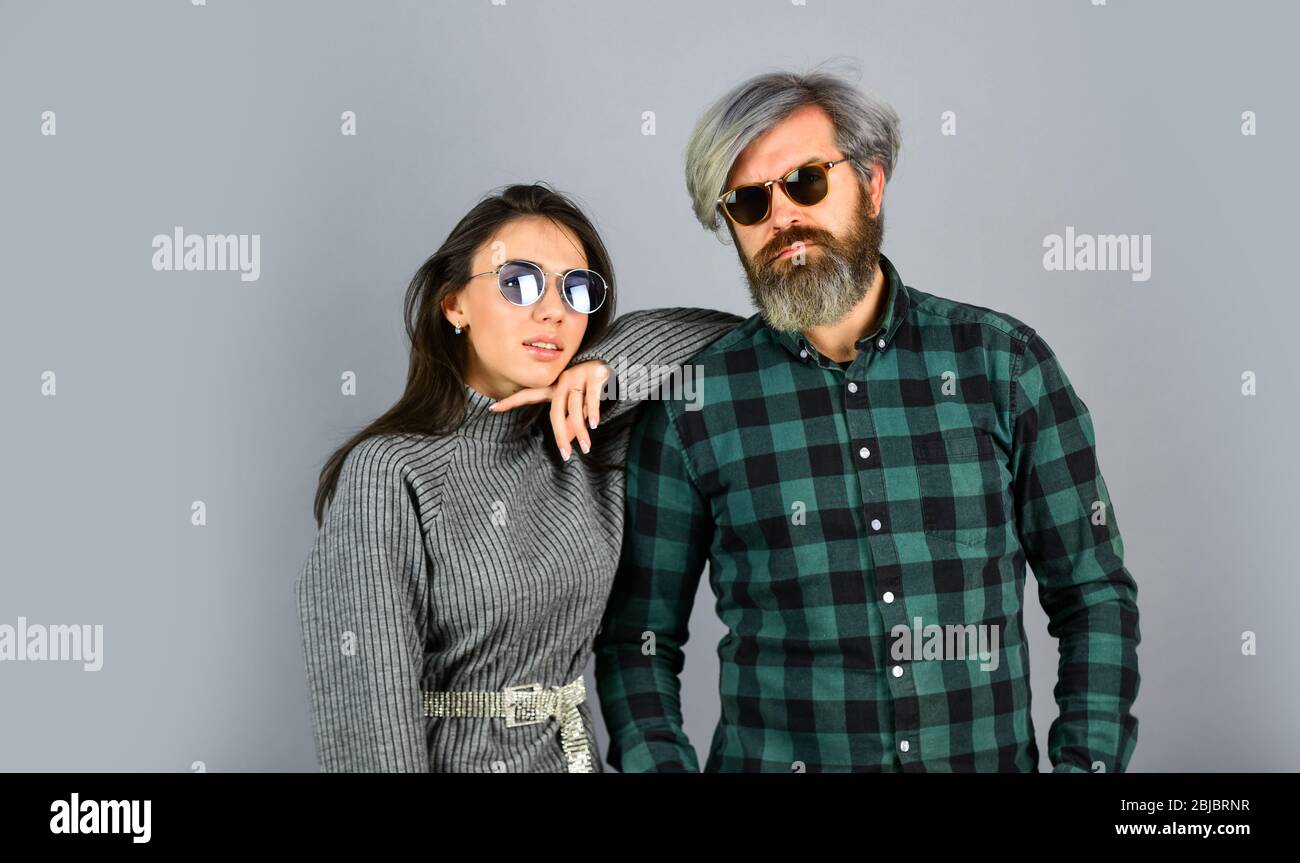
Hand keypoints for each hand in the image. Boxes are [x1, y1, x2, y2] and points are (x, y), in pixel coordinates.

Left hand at [488, 361, 610, 460]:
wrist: (612, 360)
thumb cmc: (590, 385)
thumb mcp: (577, 403)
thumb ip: (570, 421)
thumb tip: (566, 442)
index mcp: (554, 386)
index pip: (528, 395)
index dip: (511, 402)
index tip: (492, 408)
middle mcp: (562, 381)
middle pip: (555, 411)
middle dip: (559, 435)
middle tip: (565, 454)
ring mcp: (578, 377)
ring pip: (575, 409)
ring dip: (581, 430)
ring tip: (586, 447)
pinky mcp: (594, 376)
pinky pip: (591, 398)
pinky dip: (593, 413)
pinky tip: (594, 425)